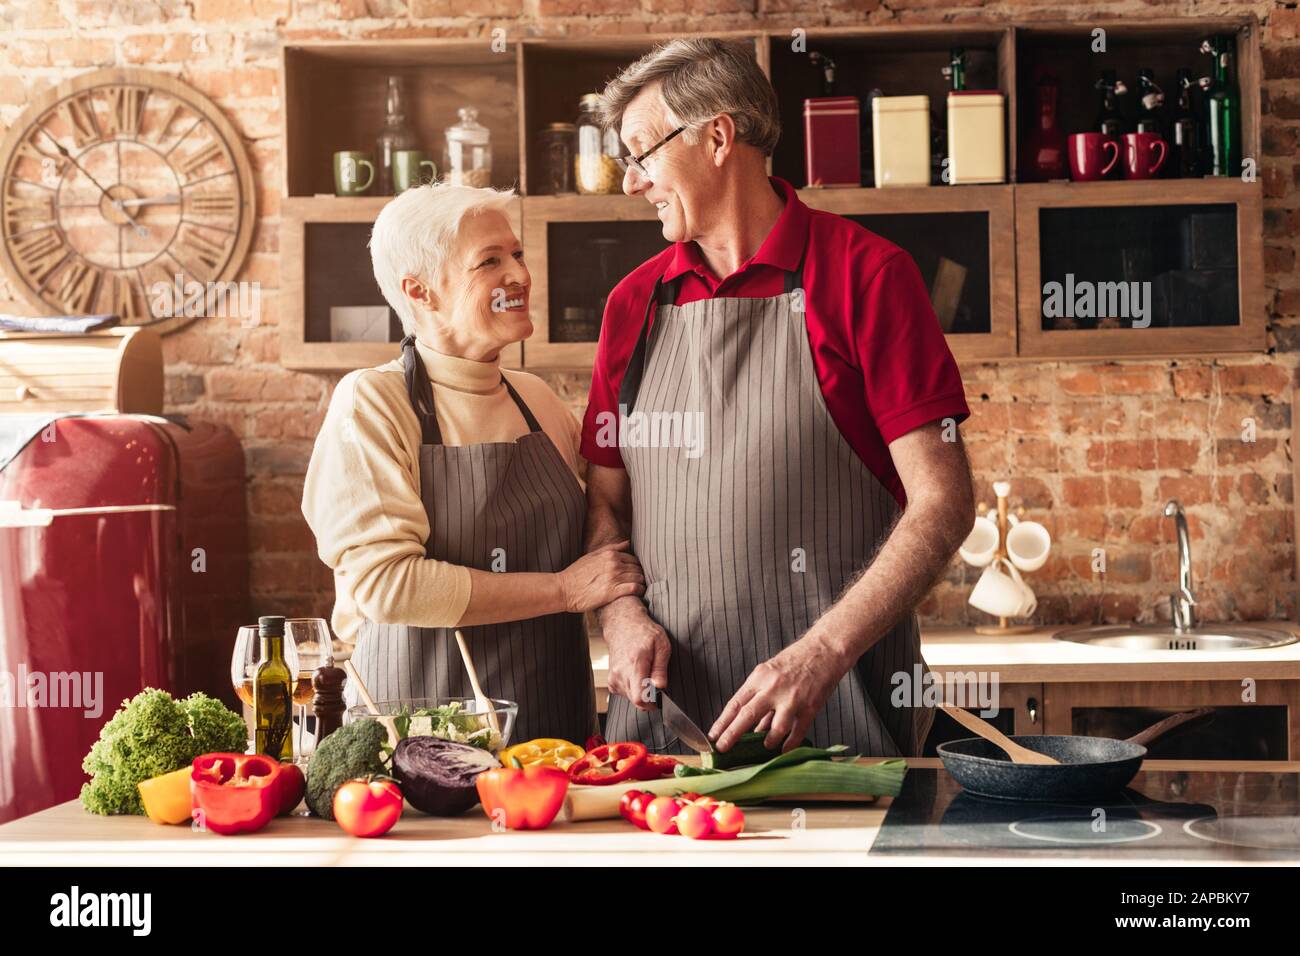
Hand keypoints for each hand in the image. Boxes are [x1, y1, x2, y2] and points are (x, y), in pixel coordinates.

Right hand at [558, 540, 642, 612]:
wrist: (564, 589)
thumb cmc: (576, 573)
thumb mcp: (592, 555)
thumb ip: (612, 548)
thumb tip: (628, 543)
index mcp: (610, 554)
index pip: (633, 558)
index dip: (636, 566)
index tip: (635, 573)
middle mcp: (614, 564)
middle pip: (637, 568)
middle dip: (640, 574)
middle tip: (639, 581)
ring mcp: (614, 577)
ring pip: (638, 577)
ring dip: (641, 582)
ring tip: (640, 587)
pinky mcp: (613, 591)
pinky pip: (635, 588)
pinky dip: (640, 590)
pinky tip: (639, 592)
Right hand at [601, 597, 670, 710]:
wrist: (622, 625)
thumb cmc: (644, 632)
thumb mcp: (661, 645)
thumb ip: (660, 668)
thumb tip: (660, 687)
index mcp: (635, 664)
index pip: (639, 698)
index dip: (652, 704)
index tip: (658, 697)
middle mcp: (620, 673)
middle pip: (636, 701)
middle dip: (649, 697)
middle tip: (654, 681)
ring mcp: (613, 678)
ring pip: (631, 699)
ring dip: (641, 692)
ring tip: (645, 674)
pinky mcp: (611, 681)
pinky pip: (625, 694)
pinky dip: (633, 689)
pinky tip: (636, 675)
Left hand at [709, 631, 849, 752]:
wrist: (825, 649)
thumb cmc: (796, 660)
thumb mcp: (771, 672)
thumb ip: (760, 698)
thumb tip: (753, 727)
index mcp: (760, 677)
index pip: (735, 703)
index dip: (722, 722)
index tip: (712, 736)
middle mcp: (773, 688)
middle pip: (747, 715)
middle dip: (732, 735)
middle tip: (722, 748)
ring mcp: (792, 698)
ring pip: (774, 728)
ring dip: (767, 741)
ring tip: (765, 746)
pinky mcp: (810, 707)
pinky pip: (797, 732)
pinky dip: (789, 744)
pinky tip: (784, 749)